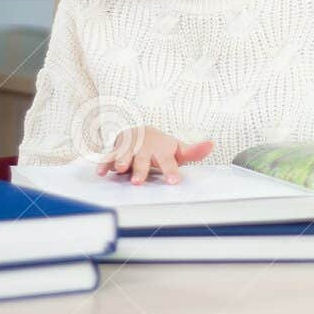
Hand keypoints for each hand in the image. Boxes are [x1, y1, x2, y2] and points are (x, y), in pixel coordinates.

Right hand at [96, 126, 214, 184]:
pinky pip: (109, 156)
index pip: (168, 161)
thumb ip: (194, 151)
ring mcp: (130, 148)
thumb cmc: (162, 146)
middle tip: (138, 181)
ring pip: (124, 155)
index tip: (173, 181)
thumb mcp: (178, 149)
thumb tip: (211, 144)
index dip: (170, 170)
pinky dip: (104, 163)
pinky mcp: (116, 149)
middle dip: (140, 169)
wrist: (141, 132)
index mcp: (162, 150)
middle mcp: (145, 148)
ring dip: (121, 161)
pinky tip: (101, 171)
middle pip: (143, 160)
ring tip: (119, 169)